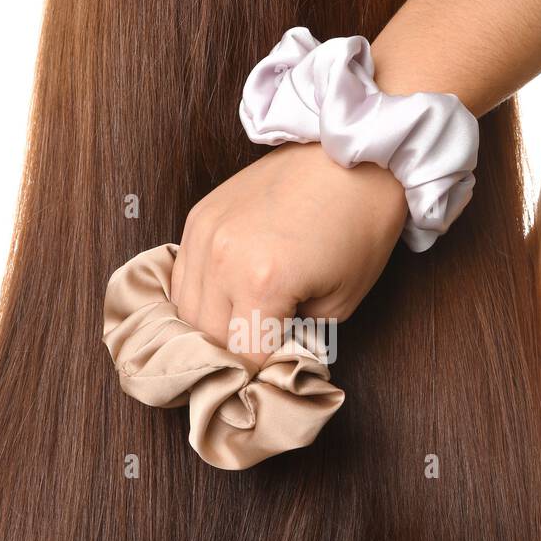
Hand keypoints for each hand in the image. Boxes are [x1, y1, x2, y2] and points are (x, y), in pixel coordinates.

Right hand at [170, 143, 405, 362]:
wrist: (353, 155)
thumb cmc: (359, 226)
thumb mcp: (342, 302)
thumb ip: (298, 338)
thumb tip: (270, 359)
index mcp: (263, 282)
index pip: (243, 358)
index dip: (258, 379)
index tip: (267, 386)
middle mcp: (222, 258)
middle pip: (207, 339)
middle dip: (231, 359)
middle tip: (253, 366)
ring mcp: (204, 234)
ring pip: (184, 312)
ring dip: (207, 332)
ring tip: (234, 339)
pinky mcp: (199, 217)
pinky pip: (180, 277)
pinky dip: (196, 299)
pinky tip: (219, 307)